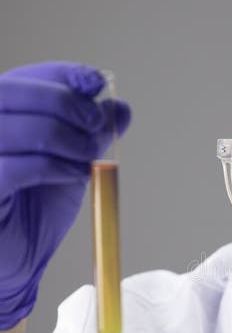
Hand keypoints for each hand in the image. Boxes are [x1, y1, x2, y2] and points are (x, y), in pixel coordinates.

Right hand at [0, 62, 130, 328]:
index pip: (25, 77)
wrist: (20, 258)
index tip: (97, 82)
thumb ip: (90, 133)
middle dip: (63, 102)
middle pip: (10, 91)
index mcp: (0, 113)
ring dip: (62, 137)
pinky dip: (51, 165)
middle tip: (96, 124)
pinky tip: (73, 174)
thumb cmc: (35, 207)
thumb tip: (119, 107)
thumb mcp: (70, 161)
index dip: (62, 74)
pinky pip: (12, 168)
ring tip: (87, 158)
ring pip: (13, 127)